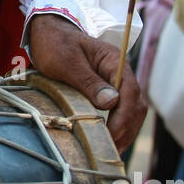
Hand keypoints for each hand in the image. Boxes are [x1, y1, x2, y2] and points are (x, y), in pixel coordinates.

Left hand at [27, 13, 145, 152]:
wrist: (48, 33)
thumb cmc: (56, 44)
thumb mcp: (68, 62)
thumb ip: (89, 82)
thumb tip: (112, 102)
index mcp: (115, 61)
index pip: (130, 92)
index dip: (123, 116)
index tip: (111, 134)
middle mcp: (120, 73)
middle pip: (135, 105)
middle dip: (127, 128)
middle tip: (111, 149)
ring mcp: (115, 83)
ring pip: (131, 111)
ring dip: (125, 131)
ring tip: (111, 150)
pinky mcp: (106, 91)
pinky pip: (120, 111)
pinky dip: (118, 127)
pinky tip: (109, 141)